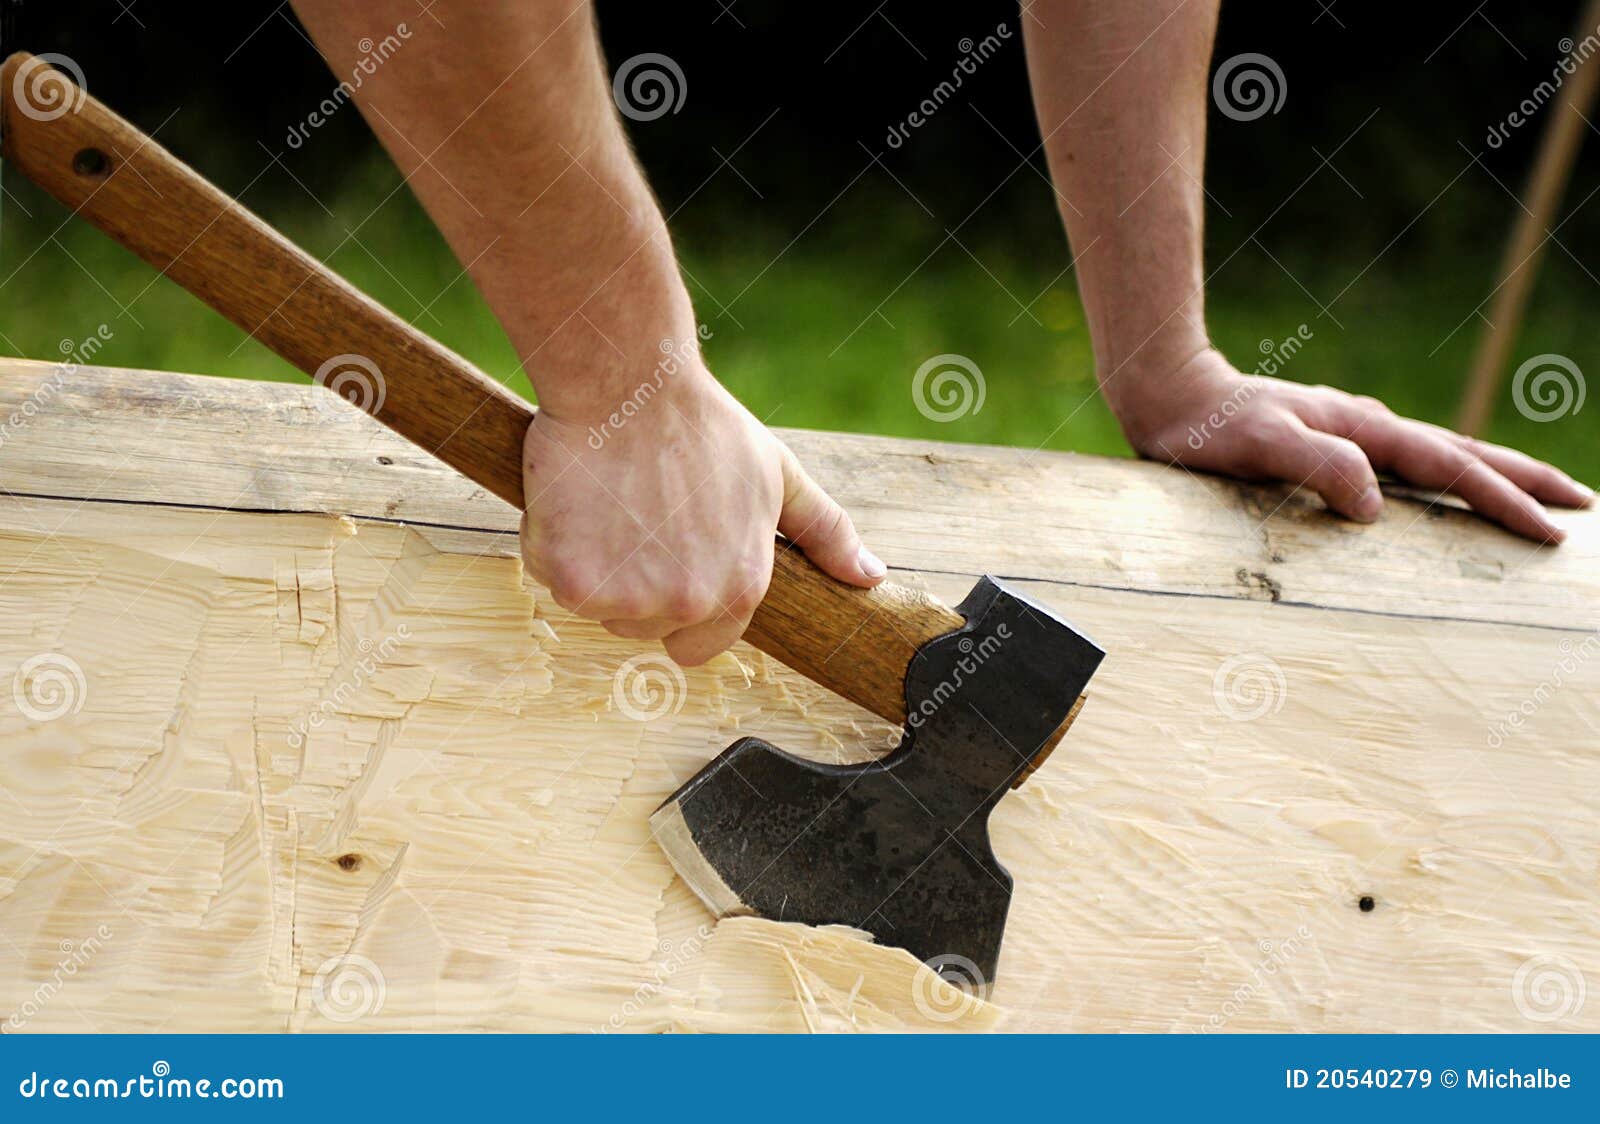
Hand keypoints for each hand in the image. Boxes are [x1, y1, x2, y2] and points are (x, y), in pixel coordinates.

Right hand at [520, 365, 886, 664]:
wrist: (628, 382)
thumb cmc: (704, 426)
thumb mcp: (779, 476)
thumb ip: (826, 534)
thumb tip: (871, 577)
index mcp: (739, 590)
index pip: (696, 647)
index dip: (677, 605)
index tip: (664, 560)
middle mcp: (687, 604)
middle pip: (640, 628)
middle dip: (632, 583)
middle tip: (635, 517)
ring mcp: (627, 597)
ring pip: (595, 606)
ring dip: (592, 565)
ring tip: (610, 503)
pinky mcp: (570, 580)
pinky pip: (550, 579)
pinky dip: (550, 544)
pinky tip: (576, 498)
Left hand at [1108, 348, 1593, 543]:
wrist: (1172, 399)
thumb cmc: (1208, 428)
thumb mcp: (1258, 444)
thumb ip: (1317, 465)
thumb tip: (1377, 506)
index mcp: (1365, 430)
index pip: (1452, 469)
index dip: (1504, 500)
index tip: (1552, 531)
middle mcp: (1369, 429)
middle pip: (1467, 454)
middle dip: (1526, 481)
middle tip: (1583, 508)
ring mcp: (1354, 436)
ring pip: (1444, 458)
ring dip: (1495, 478)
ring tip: (1538, 500)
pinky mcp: (1334, 448)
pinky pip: (1409, 468)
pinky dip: (1446, 481)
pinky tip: (1447, 499)